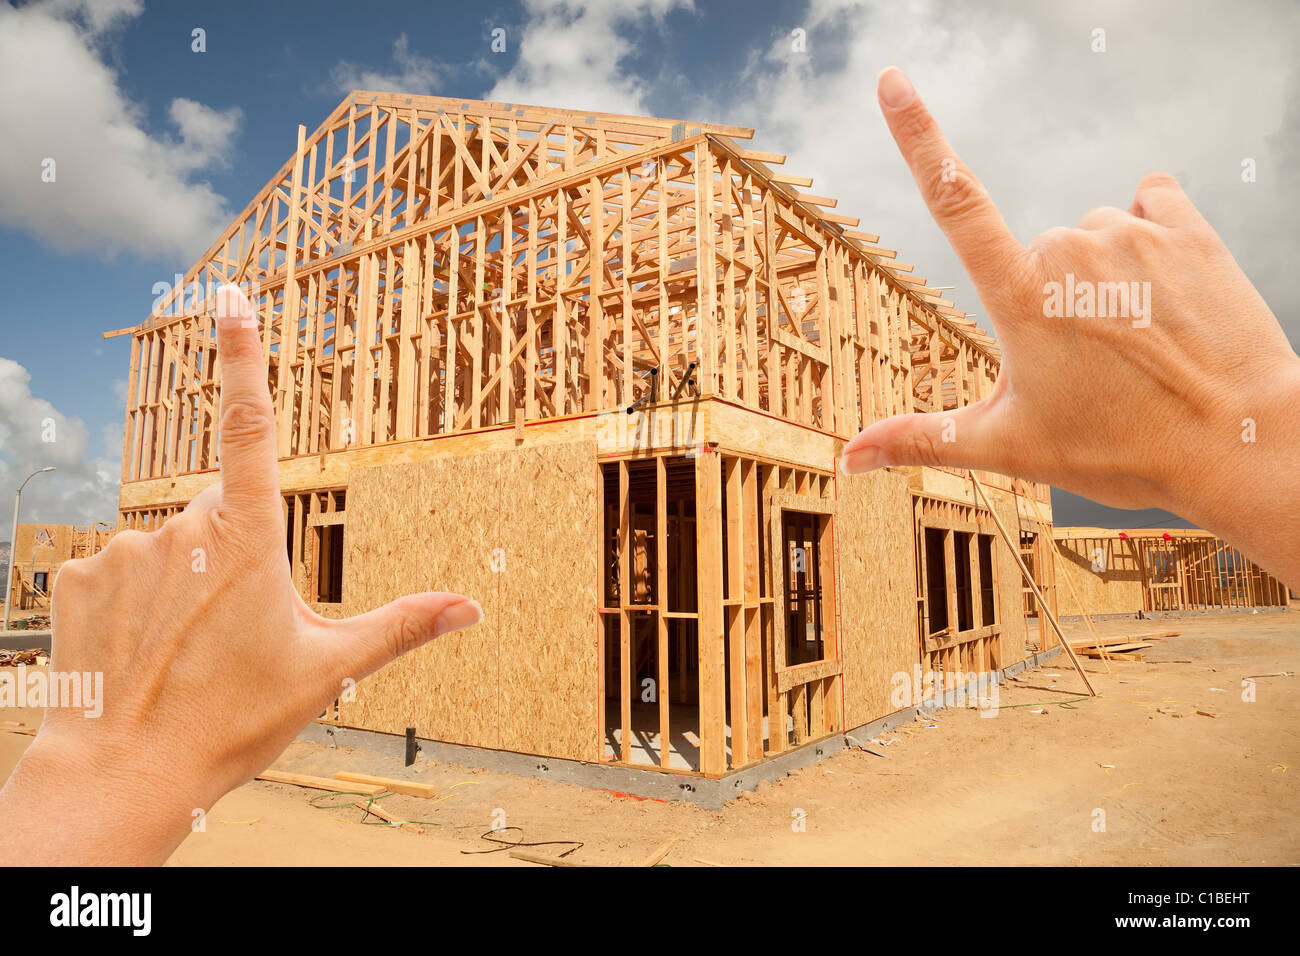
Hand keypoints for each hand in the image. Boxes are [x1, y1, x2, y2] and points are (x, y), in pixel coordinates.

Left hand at [0, 285, 481, 864]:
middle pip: (218, 516)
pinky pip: (115, 571)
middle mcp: (180, 531)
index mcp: (247, 540)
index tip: (232, 297)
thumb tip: (472, 607)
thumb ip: (401, 625)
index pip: (252, 429)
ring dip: (181, 583)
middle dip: (231, 558)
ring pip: (167, 547)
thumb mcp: (329, 670)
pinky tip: (137, 650)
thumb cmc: (233, 721)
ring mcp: (121, 553)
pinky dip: (131, 601)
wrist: (123, 775)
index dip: (245, 357)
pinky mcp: (74, 579)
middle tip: (234, 634)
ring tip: (183, 653)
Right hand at [842, 67, 1299, 586]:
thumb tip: (848, 457)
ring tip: (1133, 341)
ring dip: (1098, 274)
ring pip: (1091, 235)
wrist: (1239, 440)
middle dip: (1046, 295)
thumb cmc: (1122, 450)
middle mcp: (1068, 249)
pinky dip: (1148, 237)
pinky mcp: (1187, 226)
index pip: (952, 199)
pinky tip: (1164, 288)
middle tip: (1085, 363)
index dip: (917, 136)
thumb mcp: (1010, 447)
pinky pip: (1149, 203)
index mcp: (1018, 295)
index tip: (891, 82)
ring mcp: (1129, 233)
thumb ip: (924, 439)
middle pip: (1035, 252)